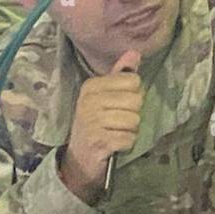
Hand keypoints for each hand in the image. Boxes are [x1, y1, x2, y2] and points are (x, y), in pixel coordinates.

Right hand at [59, 49, 143, 202]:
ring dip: (130, 132)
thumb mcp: (105, 97)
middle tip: (117, 123)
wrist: (79, 160)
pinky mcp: (99, 142)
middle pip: (136, 101)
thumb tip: (135, 53)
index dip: (133, 96)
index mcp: (92, 86)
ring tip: (115, 133)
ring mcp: (92, 121)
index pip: (133, 81)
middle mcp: (89, 101)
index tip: (119, 106)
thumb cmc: (96, 126)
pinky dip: (126, 145)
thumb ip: (120, 75)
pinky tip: (115, 145)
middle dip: (133, 115)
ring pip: (134, 121)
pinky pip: (129, 139)